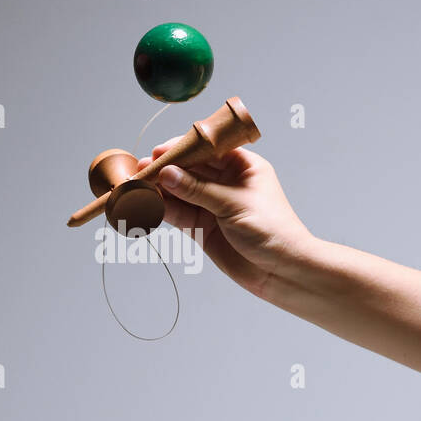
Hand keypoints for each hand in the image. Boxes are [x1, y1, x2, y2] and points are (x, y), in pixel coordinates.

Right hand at [137, 139, 315, 299]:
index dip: (183, 149)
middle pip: (190, 169)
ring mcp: (213, 205)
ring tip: (138, 186)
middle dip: (166, 169)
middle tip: (142, 168)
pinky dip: (163, 210)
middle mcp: (227, 182)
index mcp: (243, 166)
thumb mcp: (234, 204)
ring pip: (181, 192)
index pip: (207, 150)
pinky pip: (179, 214)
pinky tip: (148, 204)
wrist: (281, 272)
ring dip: (160, 190)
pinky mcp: (203, 227)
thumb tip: (167, 173)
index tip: (159, 151)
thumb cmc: (272, 231)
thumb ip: (198, 190)